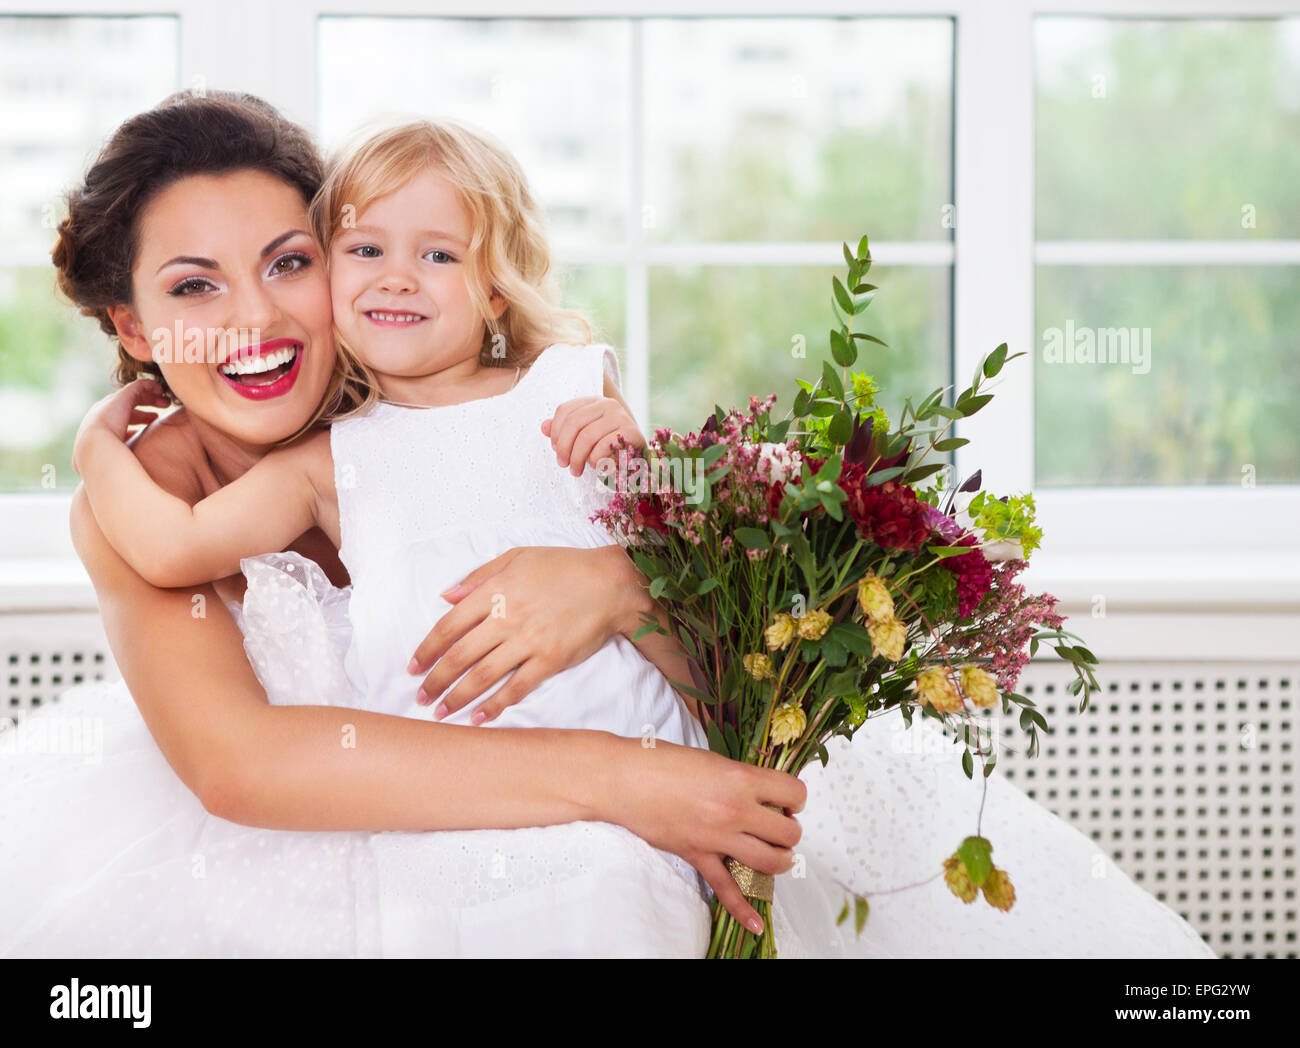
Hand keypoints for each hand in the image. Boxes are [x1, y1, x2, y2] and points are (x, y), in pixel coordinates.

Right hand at [72, 379, 169, 472]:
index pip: (117, 421)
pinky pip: (136, 387)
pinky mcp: (119, 399)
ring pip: (131, 396)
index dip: (134, 422)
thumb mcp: (115, 467)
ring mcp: (109, 406)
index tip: (150, 425)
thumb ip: (124, 468)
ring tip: (165, 402)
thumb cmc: (107, 467)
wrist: (95, 452)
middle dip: (141, 409)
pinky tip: (161, 389)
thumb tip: (136, 480)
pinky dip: (149, 387)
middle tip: (158, 414)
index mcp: (98, 431)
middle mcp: (100, 415)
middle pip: (123, 407)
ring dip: (148, 397)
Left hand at [408, 545, 639, 722]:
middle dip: (435, 680)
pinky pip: (517, 687)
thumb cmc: (564, 566)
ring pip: (483, 675)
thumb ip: (478, 576)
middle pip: (460, 655)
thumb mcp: (517, 556)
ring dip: (458, 697)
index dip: (426, 649)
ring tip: (441, 712)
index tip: (413, 666)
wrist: (610, 583)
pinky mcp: (550, 660)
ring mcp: (528, 641)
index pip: (449, 626)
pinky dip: (496, 705)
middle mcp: (507, 618)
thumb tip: (446, 596)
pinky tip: (479, 717)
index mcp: (495, 591)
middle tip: (420, 698)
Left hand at [540, 395, 644, 476]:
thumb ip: (564, 431)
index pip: (565, 410)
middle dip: (564, 447)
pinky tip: (595, 467)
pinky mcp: (631, 432)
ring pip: (586, 436)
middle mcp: (608, 404)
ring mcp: (621, 416)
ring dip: (577, 458)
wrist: (639, 458)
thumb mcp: (584, 438)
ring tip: (575, 471)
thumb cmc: (607, 448)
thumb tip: (542, 426)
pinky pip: (604, 446)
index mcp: (594, 401)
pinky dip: (595, 460)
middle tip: (563, 465)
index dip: (555, 432)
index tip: (555, 449)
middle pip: (574, 423)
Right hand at [616, 739, 807, 933]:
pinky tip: (755, 922)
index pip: (793, 793)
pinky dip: (743, 909)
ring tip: (777, 855)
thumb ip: (738, 777)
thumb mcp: (710, 760)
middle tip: (780, 825)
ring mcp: (717, 837)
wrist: (622, 780)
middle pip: (787, 832)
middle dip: (789, 830)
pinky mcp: (698, 856)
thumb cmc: (660, 761)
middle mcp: (735, 810)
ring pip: (770, 861)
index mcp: (740, 779)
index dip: (796, 797)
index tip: (789, 800)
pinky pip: (726, 889)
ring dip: (780, 860)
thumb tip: (760, 790)